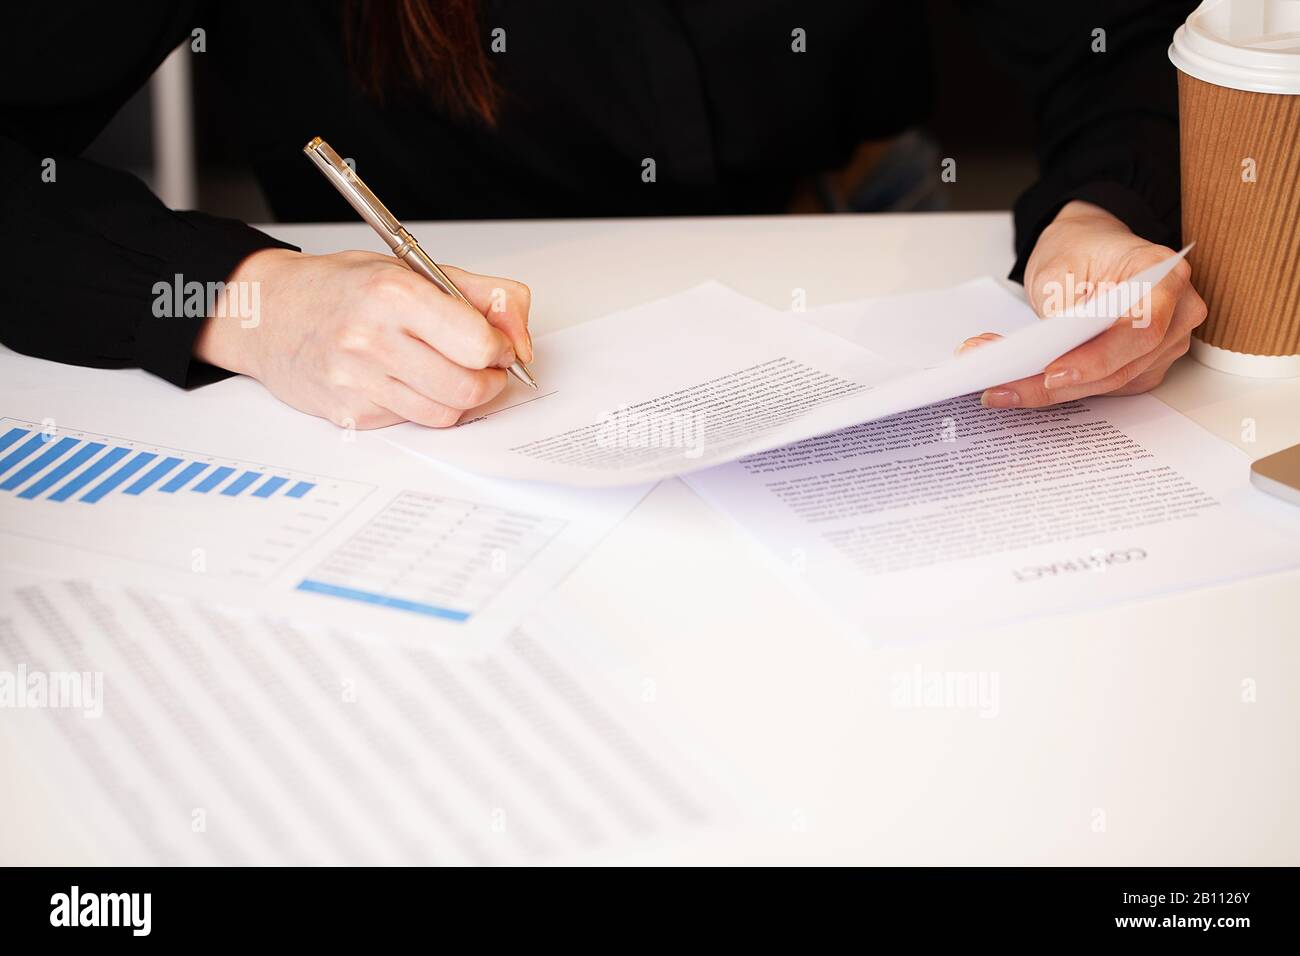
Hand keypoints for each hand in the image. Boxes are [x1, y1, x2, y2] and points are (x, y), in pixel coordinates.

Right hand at [194, 248, 532, 427]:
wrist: (267, 313)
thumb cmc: (341, 289)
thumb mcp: (413, 269)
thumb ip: (483, 296)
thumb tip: (521, 339)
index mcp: (393, 295)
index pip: (479, 344)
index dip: (501, 349)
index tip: (497, 345)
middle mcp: (372, 340)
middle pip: (468, 387)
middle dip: (489, 381)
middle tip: (483, 368)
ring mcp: (358, 383)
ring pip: (445, 414)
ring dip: (460, 399)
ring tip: (446, 372)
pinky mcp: (350, 415)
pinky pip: (411, 422)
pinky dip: (422, 406)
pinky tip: (405, 381)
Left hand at [961, 200, 1206, 407]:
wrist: (1088, 248)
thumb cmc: (1081, 248)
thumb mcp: (1058, 266)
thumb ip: (1060, 307)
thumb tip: (1048, 354)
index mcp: (1164, 275)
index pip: (1142, 328)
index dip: (1098, 357)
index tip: (1052, 372)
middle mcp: (1176, 313)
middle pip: (1122, 366)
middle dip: (1057, 384)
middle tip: (1002, 387)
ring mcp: (1163, 345)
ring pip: (1107, 384)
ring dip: (1048, 391)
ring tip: (997, 386)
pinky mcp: (1141, 366)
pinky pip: (1101, 386)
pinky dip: (1058, 390)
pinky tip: (1018, 385)